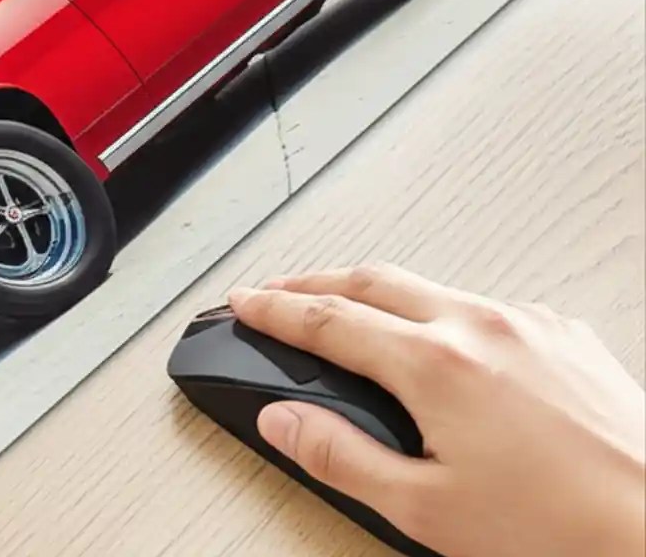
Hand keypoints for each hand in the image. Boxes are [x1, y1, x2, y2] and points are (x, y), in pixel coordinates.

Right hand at [227, 264, 645, 556]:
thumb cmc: (561, 530)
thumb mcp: (425, 509)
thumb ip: (339, 456)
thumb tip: (283, 421)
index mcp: (437, 365)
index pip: (328, 319)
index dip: (274, 309)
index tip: (244, 302)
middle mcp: (482, 326)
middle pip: (373, 279)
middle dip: (313, 281)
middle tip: (276, 293)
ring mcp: (529, 324)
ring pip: (429, 286)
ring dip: (375, 293)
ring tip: (347, 314)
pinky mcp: (565, 335)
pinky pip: (482, 304)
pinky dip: (439, 311)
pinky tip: (437, 339)